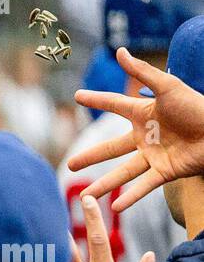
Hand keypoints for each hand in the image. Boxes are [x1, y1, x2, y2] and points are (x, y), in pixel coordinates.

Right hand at [71, 47, 203, 211]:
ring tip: (86, 196)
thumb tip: (120, 52)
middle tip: (70, 165)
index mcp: (144, 114)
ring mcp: (153, 156)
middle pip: (111, 149)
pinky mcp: (164, 172)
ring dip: (104, 186)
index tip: (78, 96)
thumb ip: (143, 72)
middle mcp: (144, 137)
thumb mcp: (169, 87)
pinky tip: (115, 209)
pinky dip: (131, 198)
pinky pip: (144, 186)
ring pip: (122, 173)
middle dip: (90, 157)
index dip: (96, 100)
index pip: (114, 105)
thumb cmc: (197, 105)